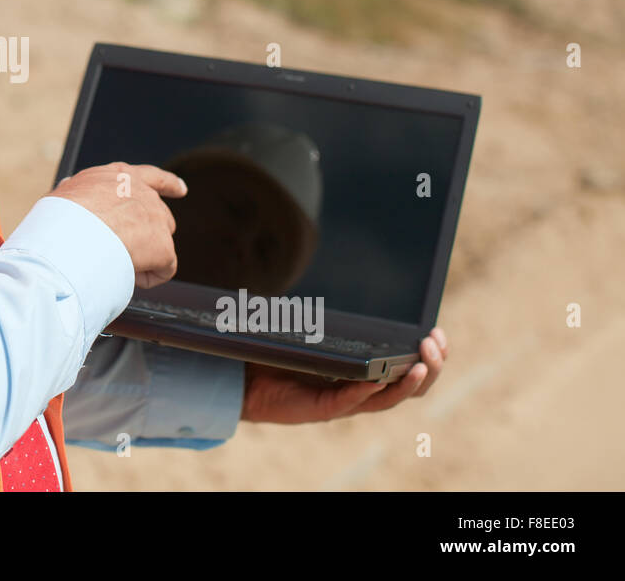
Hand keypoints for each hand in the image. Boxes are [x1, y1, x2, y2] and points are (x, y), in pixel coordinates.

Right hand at [50, 161, 185, 288]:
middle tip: (126, 250)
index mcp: (120, 176)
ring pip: (160, 244)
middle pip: (160, 216)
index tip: (181, 190)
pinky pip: (162, 269)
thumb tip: (68, 191)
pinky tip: (128, 277)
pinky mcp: (163, 246)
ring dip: (143, 257)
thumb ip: (76, 192)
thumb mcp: (65, 192)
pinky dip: (148, 277)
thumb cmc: (61, 215)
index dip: (169, 184)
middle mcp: (143, 193)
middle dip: (151, 233)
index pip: (151, 176)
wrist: (73, 233)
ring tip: (114, 264)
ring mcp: (156, 218)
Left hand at [241, 327, 448, 423]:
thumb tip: (352, 275)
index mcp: (365, 372)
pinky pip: (350, 401)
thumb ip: (334, 310)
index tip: (439, 333)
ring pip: (387, 399)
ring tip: (422, 365)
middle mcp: (360, 389)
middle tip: (434, 346)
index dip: (430, 356)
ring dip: (407, 383)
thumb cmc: (281, 352)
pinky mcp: (322, 409)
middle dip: (430, 367)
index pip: (408, 368)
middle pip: (409, 387)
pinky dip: (365, 391)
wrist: (245, 378)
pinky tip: (377, 378)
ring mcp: (343, 401)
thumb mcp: (314, 327)